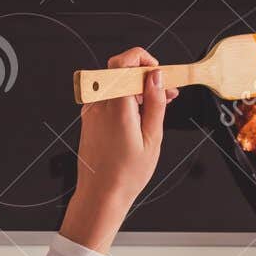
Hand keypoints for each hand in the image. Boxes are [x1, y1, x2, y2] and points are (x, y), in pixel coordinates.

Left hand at [61, 47, 174, 251]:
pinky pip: (108, 98)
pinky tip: (141, 114)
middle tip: (166, 91)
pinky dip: (125, 99)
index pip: (122, 62)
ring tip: (159, 105)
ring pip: (115, 84)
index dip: (142, 59)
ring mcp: (91, 112)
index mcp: (116, 107)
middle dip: (144, 75)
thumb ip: (155, 103)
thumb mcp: (152, 138)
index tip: (158, 71)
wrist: (100, 195)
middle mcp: (99, 106)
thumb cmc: (126, 174)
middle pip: (119, 71)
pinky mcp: (89, 120)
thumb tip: (157, 77)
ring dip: (136, 88)